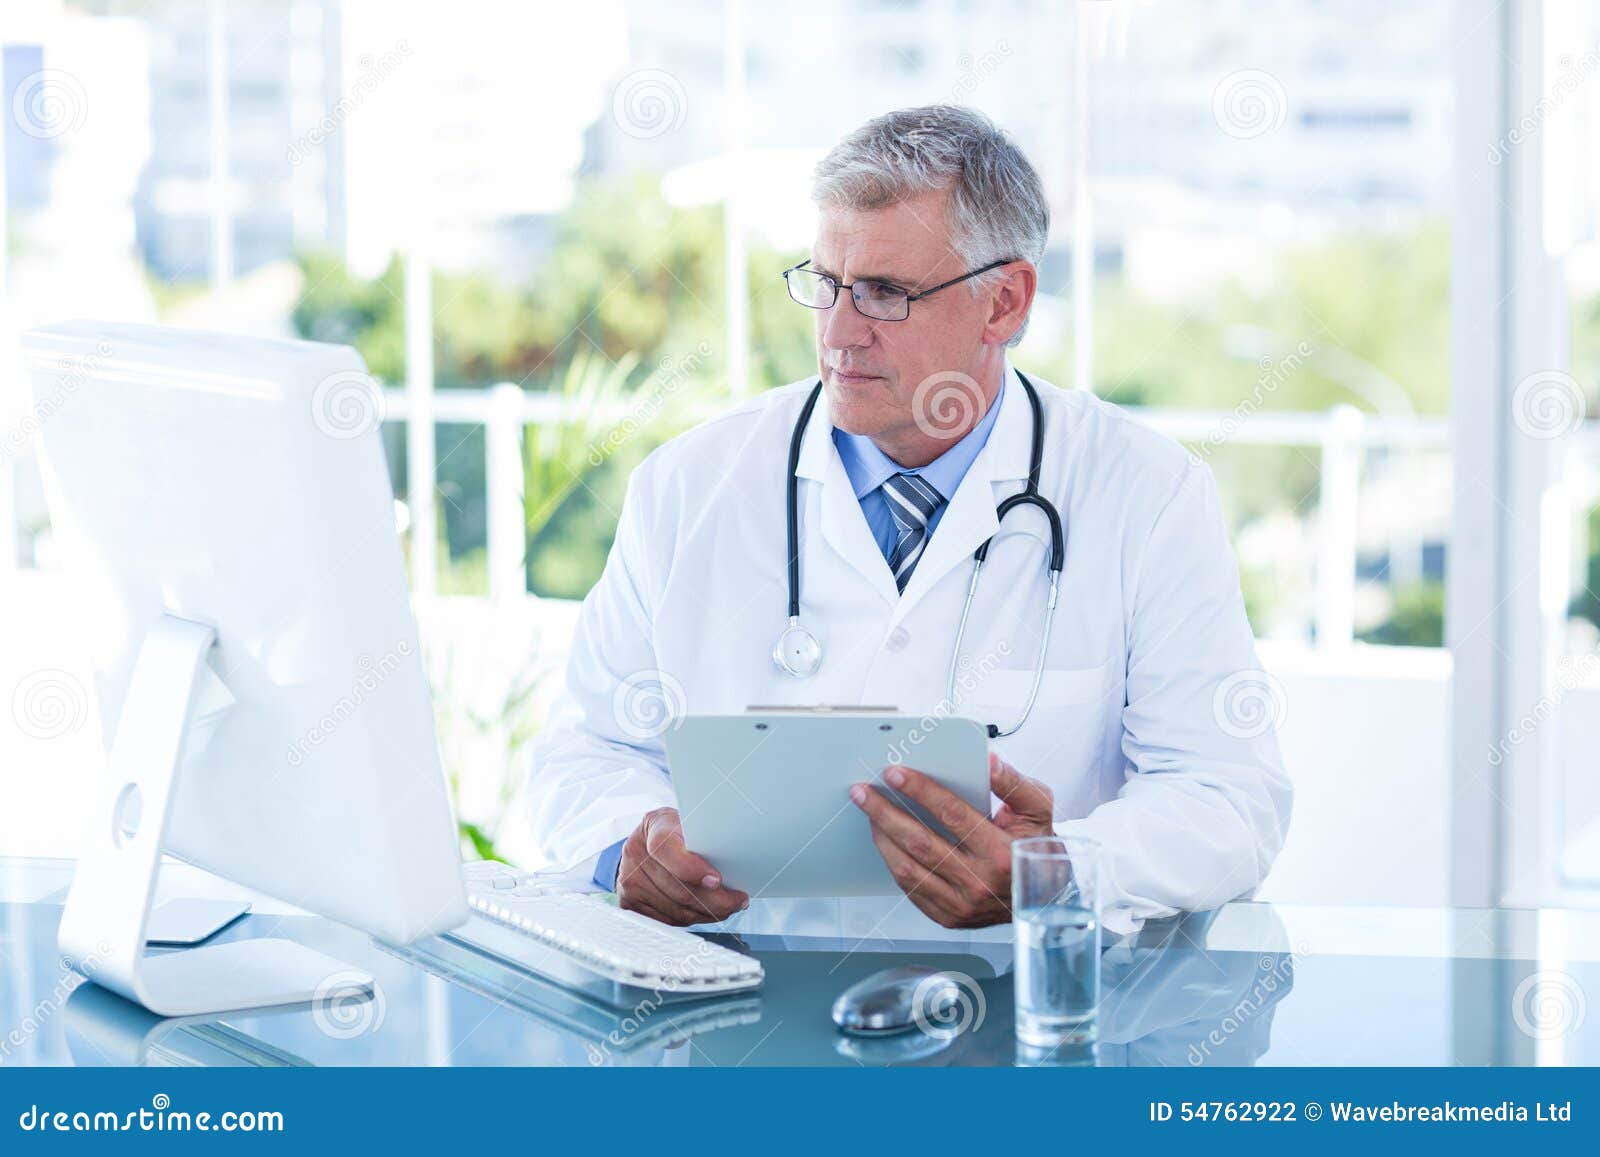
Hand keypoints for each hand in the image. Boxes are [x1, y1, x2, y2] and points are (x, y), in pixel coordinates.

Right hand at [616, 807, 748, 925]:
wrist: (645, 840)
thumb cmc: (675, 830)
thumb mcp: (689, 821)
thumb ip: (705, 836)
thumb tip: (734, 856)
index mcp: (653, 826)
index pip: (667, 849)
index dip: (692, 869)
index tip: (717, 880)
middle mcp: (636, 853)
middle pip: (678, 889)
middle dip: (715, 900)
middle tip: (738, 900)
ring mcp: (630, 879)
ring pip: (677, 910)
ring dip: (707, 913)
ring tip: (728, 907)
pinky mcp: (630, 902)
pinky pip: (668, 920)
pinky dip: (692, 918)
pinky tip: (706, 911)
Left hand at [849, 753, 1054, 927]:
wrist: (1046, 899)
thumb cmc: (1037, 849)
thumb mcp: (1038, 810)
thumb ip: (1014, 783)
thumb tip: (988, 761)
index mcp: (1001, 853)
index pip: (952, 815)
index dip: (920, 791)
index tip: (894, 773)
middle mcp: (979, 883)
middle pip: (920, 843)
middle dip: (886, 813)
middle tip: (863, 791)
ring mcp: (961, 905)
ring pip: (908, 869)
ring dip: (882, 838)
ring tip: (870, 813)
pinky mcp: (948, 918)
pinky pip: (910, 889)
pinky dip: (893, 862)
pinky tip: (886, 841)